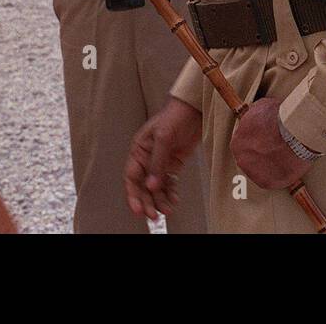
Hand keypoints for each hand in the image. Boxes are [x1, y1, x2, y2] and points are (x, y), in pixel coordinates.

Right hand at [125, 98, 201, 219]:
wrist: (194, 110)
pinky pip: (169, 183)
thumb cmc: (174, 117)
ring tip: (167, 210)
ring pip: (156, 187)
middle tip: (153, 216)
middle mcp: (147, 158)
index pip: (131, 176)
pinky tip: (174, 200)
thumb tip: (151, 185)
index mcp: (139, 150)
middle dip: (147, 201)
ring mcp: (161, 162)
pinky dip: (170, 193)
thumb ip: (157, 162)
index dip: (133, 194)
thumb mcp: (163, 138)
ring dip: (160, 199)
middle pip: (143, 185)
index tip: (138, 209)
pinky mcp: (173, 164)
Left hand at [230, 97, 313, 189]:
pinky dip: (279, 175)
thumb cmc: (277, 119)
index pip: (243, 144)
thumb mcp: (260, 108)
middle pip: (251, 159)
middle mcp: (241, 160)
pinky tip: (288, 167)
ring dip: (270, 166)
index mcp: (237, 143)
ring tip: (284, 158)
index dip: (256, 142)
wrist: (294, 133)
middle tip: (276, 149)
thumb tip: (258, 117)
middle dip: (262, 155)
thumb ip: (255, 117)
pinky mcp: (268, 183)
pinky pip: (272, 180)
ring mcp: (254, 173)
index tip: (266, 141)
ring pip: (261, 171)